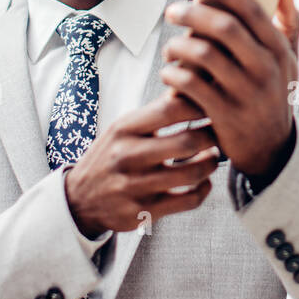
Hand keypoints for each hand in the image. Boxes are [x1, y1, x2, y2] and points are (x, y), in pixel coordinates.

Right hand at [64, 94, 220, 236]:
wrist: (79, 198)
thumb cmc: (111, 155)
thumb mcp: (124, 128)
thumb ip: (156, 111)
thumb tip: (191, 86)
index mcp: (124, 128)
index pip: (171, 109)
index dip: (201, 104)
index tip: (214, 103)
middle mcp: (127, 156)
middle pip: (186, 142)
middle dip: (212, 135)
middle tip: (220, 132)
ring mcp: (134, 187)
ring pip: (191, 174)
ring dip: (212, 163)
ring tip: (214, 156)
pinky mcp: (142, 213)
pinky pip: (187, 201)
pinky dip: (203, 189)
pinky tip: (204, 181)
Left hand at [160, 0, 298, 178]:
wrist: (273, 150)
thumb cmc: (273, 93)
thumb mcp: (289, 61)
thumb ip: (288, 25)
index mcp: (279, 48)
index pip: (250, 8)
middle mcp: (266, 68)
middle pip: (224, 27)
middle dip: (193, 13)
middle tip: (172, 10)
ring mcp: (246, 92)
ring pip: (203, 54)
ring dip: (179, 45)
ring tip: (170, 47)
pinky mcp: (225, 115)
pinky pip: (190, 85)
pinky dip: (174, 74)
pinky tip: (170, 72)